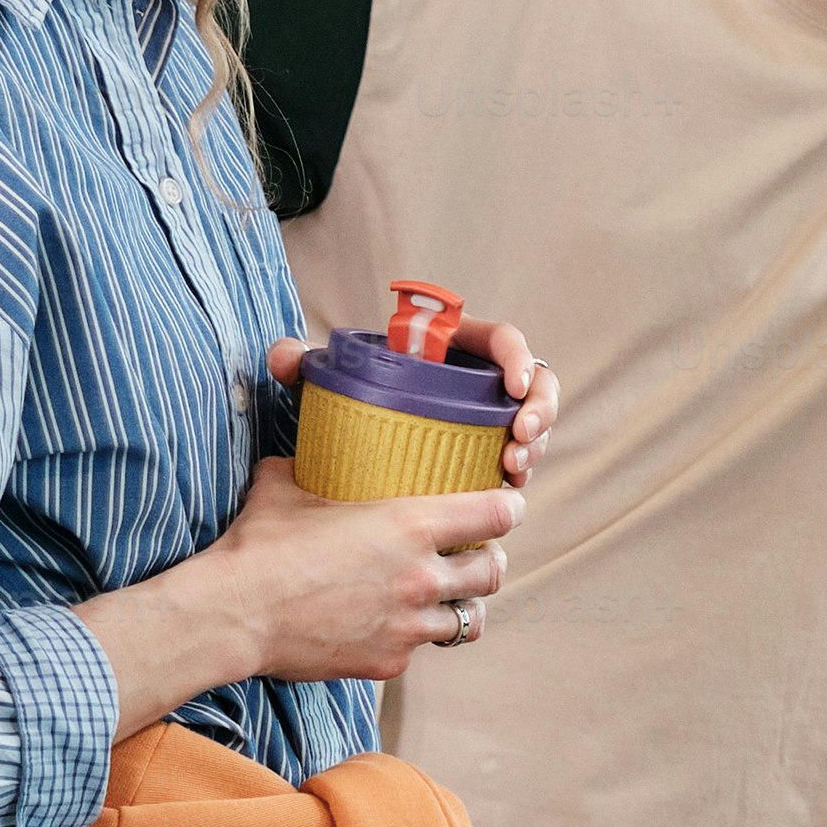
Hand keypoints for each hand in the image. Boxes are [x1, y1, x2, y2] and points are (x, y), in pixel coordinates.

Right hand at [200, 455, 522, 685]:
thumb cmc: (257, 546)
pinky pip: (419, 650)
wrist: (232, 615)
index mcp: (409, 526)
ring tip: (446, 597)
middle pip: (493, 571)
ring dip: (462, 605)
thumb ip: (310, 465)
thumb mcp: (285, 486)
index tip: (506, 506)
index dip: (508, 508)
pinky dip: (412, 638)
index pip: (496, 514)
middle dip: (490, 560)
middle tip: (476, 553)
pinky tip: (391, 625)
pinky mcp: (390, 662)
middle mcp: (421, 578)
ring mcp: (409, 626)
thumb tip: (303, 448)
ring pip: (469, 620)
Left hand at [264, 315, 560, 481]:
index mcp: (454, 346)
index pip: (503, 340)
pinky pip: (520, 455)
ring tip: (512, 470)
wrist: (352, 438)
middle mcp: (480, 379)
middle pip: (535, 384)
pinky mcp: (488, 449)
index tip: (513, 387)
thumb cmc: (348, 396)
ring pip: (534, 424)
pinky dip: (520, 471)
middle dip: (540, 411)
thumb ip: (302, 363)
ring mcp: (490, 416)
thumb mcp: (327, 378)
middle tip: (520, 440)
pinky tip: (507, 486)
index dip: (518, 358)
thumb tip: (286, 358)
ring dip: (535, 446)